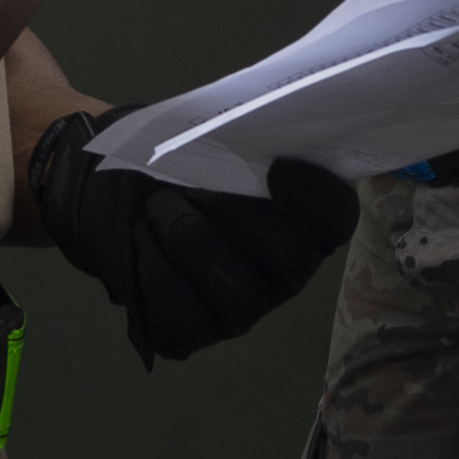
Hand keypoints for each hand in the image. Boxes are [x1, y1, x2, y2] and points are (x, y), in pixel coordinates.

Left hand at [28, 107, 362, 362]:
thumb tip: (261, 125)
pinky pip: (174, 301)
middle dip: (234, 212)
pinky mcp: (186, 333)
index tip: (278, 166)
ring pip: (226, 279)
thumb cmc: (184, 164)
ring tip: (159, 205)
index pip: (336, 220)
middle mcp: (282, 278)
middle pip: (286, 255)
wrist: (123, 199)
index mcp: (305, 225)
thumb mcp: (217, 140)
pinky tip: (143, 236)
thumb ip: (249, 138)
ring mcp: (237, 312)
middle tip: (194, 183)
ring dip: (184, 229)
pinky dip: (151, 258)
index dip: (317, 199)